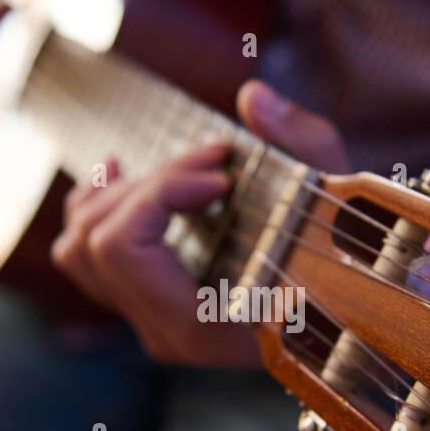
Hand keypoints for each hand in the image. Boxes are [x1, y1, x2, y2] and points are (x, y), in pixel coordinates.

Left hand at [51, 81, 350, 367]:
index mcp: (195, 325)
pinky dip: (93, 206)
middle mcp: (162, 334)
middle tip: (216, 158)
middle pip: (98, 237)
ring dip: (119, 194)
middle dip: (153, 182)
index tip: (224, 174)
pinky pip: (81, 255)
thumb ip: (302, 145)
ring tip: (175, 168)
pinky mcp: (146, 306)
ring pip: (76, 247)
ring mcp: (149, 323)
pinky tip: (118, 169)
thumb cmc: (349, 259)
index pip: (123, 247)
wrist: (353, 308)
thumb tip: (252, 97)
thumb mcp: (339, 198)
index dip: (162, 191)